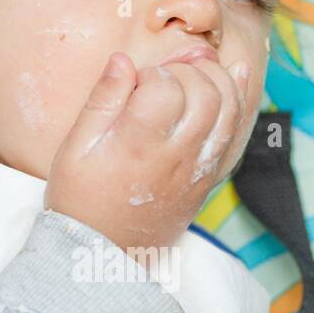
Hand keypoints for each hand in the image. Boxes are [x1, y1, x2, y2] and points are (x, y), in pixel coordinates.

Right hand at [45, 50, 254, 255]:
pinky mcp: (206, 178)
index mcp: (139, 144)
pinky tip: (233, 74)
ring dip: (216, 79)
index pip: (168, 86)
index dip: (153, 73)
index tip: (135, 85)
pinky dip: (238, 99)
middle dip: (187, 71)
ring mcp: (197, 168)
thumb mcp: (76, 148)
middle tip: (163, 78)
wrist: (103, 253)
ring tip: (192, 74)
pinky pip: (234, 133)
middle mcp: (177, 155)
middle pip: (206, 92)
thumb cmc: (81, 200)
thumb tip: (122, 59)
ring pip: (229, 107)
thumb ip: (102, 100)